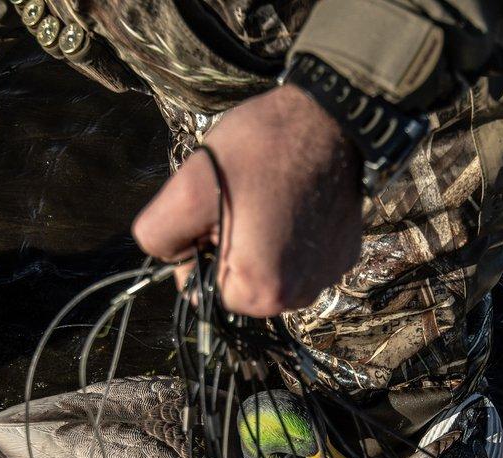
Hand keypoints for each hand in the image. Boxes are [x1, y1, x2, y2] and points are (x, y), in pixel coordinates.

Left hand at [133, 85, 361, 317]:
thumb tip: (169, 256)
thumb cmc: (261, 149)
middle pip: (239, 281)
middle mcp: (302, 297)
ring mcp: (328, 274)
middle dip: (229, 243)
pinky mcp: (345, 251)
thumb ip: (158, 236)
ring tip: (267, 194)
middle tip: (241, 197)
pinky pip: (299, 252)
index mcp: (264, 294)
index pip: (204, 291)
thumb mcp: (187, 188)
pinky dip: (288, 230)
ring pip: (269, 267)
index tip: (213, 209)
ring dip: (258, 237)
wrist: (334, 115)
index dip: (197, 249)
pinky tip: (292, 195)